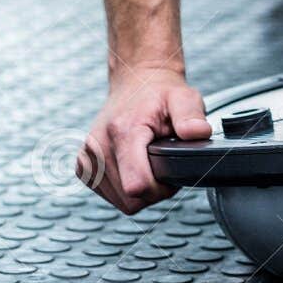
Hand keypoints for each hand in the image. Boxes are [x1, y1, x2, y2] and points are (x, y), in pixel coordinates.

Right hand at [79, 69, 211, 214]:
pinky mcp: (84, 165)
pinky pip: (109, 195)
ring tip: (149, 161)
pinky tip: (133, 165)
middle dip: (153, 190)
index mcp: (122, 131)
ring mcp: (88, 157)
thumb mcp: (183, 98)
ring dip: (139, 190)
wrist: (135, 81)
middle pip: (131, 199)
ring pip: (120, 202)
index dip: (161, 187)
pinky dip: (124, 188)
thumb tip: (199, 133)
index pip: (136, 186)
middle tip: (163, 163)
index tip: (169, 169)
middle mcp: (98, 146)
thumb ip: (191, 117)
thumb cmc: (159, 92)